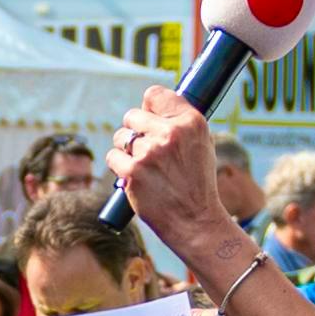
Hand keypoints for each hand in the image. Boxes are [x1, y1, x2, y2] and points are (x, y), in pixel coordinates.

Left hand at [109, 83, 225, 243]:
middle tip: (146, 150)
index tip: (149, 118)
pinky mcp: (133, 171)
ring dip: (126, 150)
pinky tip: (134, 177)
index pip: (155, 95)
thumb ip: (178, 123)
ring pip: (121, 137)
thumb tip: (148, 106)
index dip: (148, 107)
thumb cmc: (196, 183)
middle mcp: (171, 133)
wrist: (195, 220)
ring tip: (144, 167)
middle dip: (135, 131)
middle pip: (132, 115)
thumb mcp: (201, 144)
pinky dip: (119, 166)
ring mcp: (150, 152)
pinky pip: (113, 156)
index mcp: (191, 122)